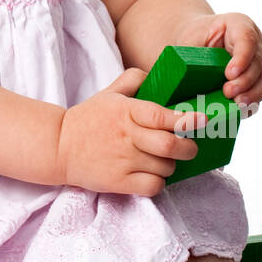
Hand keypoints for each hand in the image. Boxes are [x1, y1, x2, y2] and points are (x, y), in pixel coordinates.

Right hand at [55, 67, 206, 196]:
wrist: (59, 146)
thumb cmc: (88, 119)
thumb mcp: (108, 93)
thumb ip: (133, 79)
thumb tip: (156, 75)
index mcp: (126, 111)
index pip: (160, 115)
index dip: (185, 119)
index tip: (203, 119)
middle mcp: (127, 136)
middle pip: (169, 146)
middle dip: (188, 148)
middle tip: (189, 147)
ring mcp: (123, 161)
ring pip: (165, 167)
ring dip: (171, 165)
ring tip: (163, 161)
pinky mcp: (119, 182)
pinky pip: (152, 186)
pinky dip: (158, 182)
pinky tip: (152, 175)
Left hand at [176, 12, 261, 117]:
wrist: (199, 41)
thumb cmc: (194, 38)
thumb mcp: (190, 39)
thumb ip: (194, 55)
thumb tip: (192, 77)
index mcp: (240, 24)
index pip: (247, 39)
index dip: (242, 58)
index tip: (229, 74)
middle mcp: (255, 42)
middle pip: (257, 62)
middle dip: (244, 81)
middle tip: (227, 92)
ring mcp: (259, 60)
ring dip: (253, 94)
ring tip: (238, 105)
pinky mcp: (258, 78)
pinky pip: (261, 91)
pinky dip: (253, 102)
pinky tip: (242, 110)